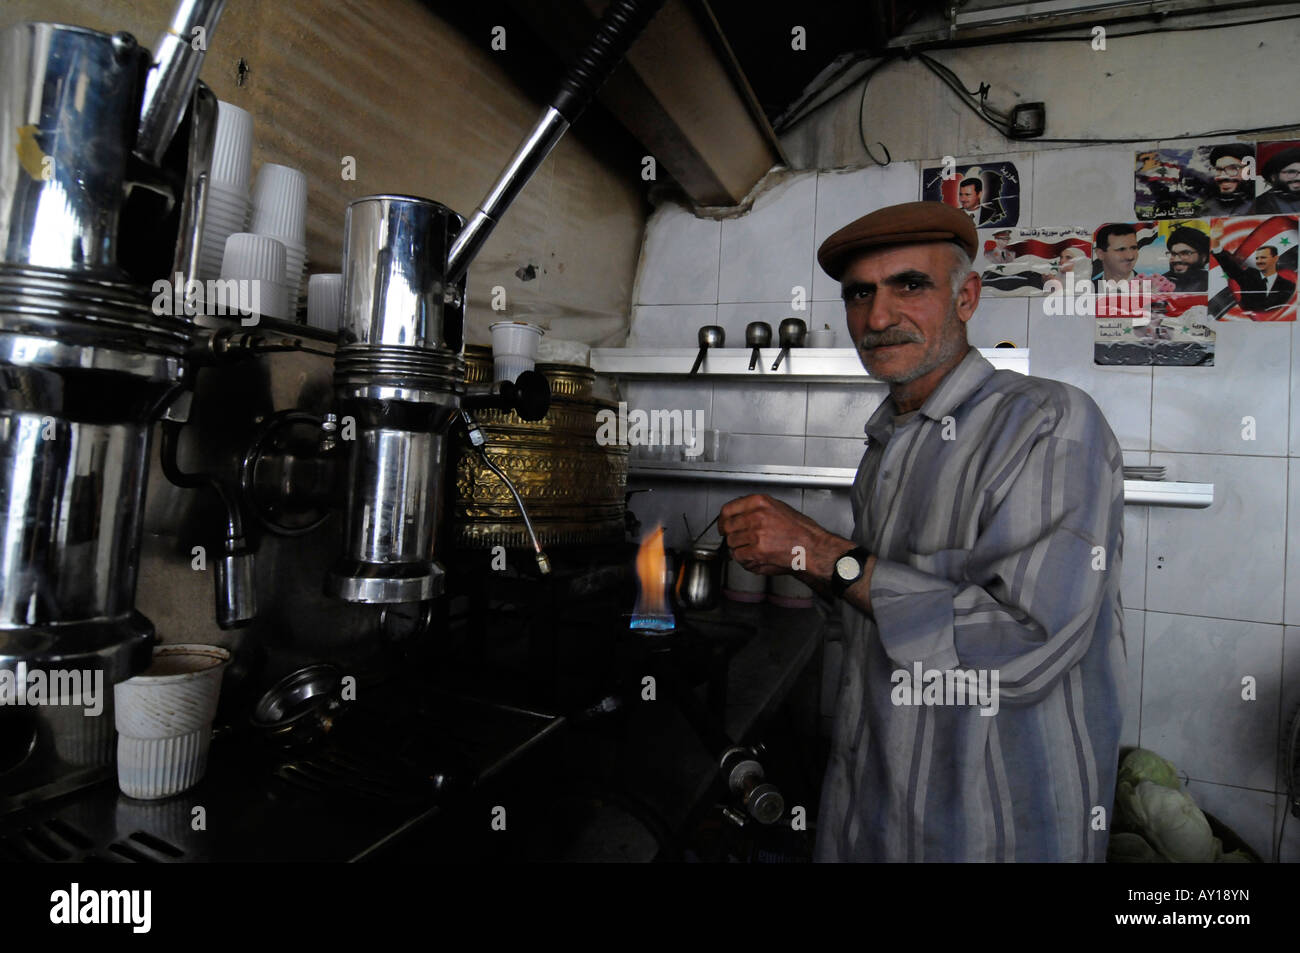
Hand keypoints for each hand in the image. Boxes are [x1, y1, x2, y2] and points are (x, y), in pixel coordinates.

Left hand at [717, 494, 851, 579]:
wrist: (813, 548)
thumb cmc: (801, 530)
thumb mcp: (778, 508)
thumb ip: (756, 509)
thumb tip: (738, 515)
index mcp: (760, 502)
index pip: (728, 509)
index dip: (722, 520)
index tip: (723, 525)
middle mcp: (756, 516)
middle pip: (728, 527)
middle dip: (731, 535)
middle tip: (739, 540)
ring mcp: (756, 534)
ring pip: (732, 543)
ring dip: (739, 549)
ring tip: (752, 550)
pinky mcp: (757, 551)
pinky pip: (739, 556)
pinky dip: (744, 560)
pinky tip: (755, 558)